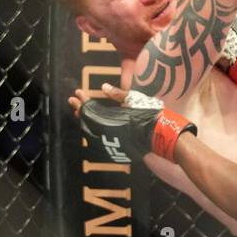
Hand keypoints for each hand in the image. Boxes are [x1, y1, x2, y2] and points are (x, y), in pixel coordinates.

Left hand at [71, 84, 196, 162]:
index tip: (77, 93)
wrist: (162, 135)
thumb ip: (118, 94)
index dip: (83, 100)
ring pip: (91, 133)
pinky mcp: (118, 149)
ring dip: (85, 122)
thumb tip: (104, 87)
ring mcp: (112, 143)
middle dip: (80, 111)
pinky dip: (93, 133)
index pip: (90, 108)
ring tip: (80, 114)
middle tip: (74, 103)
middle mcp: (108, 133)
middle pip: (87, 122)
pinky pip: (99, 141)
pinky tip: (92, 128)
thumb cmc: (150, 115)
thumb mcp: (134, 100)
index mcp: (110, 120)